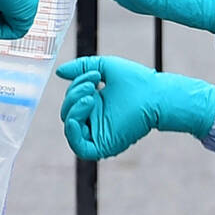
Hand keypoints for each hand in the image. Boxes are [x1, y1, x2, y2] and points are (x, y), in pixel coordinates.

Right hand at [57, 55, 214, 160]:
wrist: (155, 94)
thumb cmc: (136, 80)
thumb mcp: (103, 66)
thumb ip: (81, 68)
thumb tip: (59, 73)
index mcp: (94, 106)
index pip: (71, 102)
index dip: (75, 88)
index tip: (95, 75)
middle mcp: (94, 121)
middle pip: (67, 115)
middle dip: (73, 97)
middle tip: (91, 85)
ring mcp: (98, 135)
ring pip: (71, 130)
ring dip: (73, 111)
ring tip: (90, 97)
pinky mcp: (104, 146)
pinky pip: (80, 148)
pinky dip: (73, 135)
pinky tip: (76, 119)